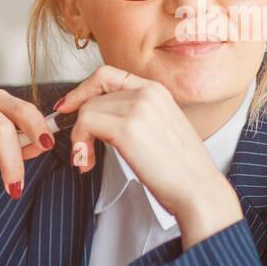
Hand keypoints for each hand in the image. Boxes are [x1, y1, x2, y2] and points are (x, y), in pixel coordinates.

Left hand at [53, 65, 243, 243]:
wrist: (198, 190)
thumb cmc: (179, 170)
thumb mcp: (158, 129)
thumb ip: (132, 115)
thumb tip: (94, 117)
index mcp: (156, 90)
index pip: (107, 75)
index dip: (82, 90)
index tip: (68, 107)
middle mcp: (147, 92)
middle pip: (92, 98)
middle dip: (80, 126)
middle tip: (83, 152)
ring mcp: (138, 107)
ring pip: (86, 111)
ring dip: (79, 139)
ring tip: (87, 160)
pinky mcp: (127, 127)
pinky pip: (85, 124)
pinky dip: (79, 144)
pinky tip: (87, 162)